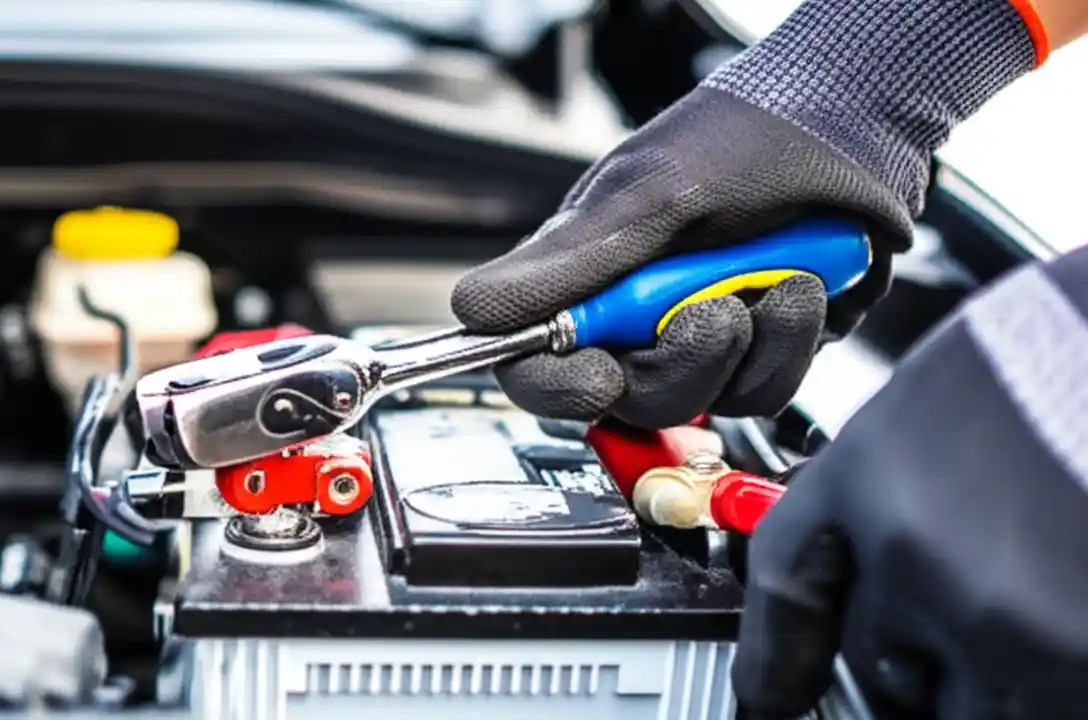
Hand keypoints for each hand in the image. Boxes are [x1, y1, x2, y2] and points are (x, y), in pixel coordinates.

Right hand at [452, 0, 1039, 428]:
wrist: (857, 133)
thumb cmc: (747, 141)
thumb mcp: (650, 197)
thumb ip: (567, 263)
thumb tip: (474, 310)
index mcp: (587, 276)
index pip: (533, 363)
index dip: (557, 387)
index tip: (602, 376)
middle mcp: (636, 315)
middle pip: (626, 397)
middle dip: (681, 361)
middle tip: (712, 309)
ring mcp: (698, 335)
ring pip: (701, 399)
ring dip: (748, 346)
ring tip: (775, 280)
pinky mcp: (759, 350)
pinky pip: (761, 390)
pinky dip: (789, 344)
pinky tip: (802, 290)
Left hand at [733, 247, 1087, 718]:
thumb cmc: (1058, 360)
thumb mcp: (936, 402)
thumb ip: (887, 493)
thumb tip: (866, 563)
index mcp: (866, 471)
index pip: (786, 589)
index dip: (771, 662)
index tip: (768, 699)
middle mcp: (913, 551)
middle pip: (879, 664)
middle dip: (917, 654)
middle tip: (970, 605)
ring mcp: (997, 618)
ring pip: (963, 706)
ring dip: (986, 678)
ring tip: (1036, 589)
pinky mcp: (1076, 660)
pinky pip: (1042, 705)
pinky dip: (1051, 678)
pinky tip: (1066, 605)